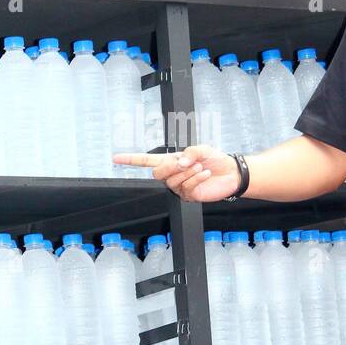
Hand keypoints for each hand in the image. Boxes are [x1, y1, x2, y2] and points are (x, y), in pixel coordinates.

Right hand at [113, 145, 239, 202]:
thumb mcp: (202, 149)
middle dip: (171, 166)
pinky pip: (186, 187)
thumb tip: (180, 162)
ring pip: (173, 180)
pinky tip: (206, 174)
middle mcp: (172, 175)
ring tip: (201, 167)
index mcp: (170, 161)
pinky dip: (197, 178)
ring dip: (188, 172)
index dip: (130, 160)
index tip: (115, 158)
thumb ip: (189, 152)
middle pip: (157, 173)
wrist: (230, 173)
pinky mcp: (189, 196)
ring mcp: (179, 187)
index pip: (145, 161)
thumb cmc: (214, 159)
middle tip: (187, 162)